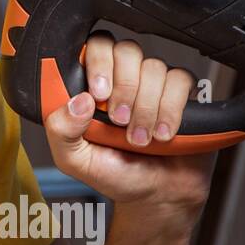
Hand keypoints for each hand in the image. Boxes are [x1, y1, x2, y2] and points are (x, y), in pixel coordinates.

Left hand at [43, 30, 214, 226]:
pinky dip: (172, 109)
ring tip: (141, 139)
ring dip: (147, 107)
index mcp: (93, 85)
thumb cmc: (115, 174)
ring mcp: (154, 84)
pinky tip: (164, 134)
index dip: (99, 63)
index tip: (99, 95)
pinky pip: (181, 81)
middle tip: (120, 121)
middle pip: (127, 50)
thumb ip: (62, 132)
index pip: (95, 47)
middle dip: (125, 88)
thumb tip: (77, 101)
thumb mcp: (75, 161)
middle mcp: (124, 78)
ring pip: (154, 68)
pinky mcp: (182, 94)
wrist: (158, 197)